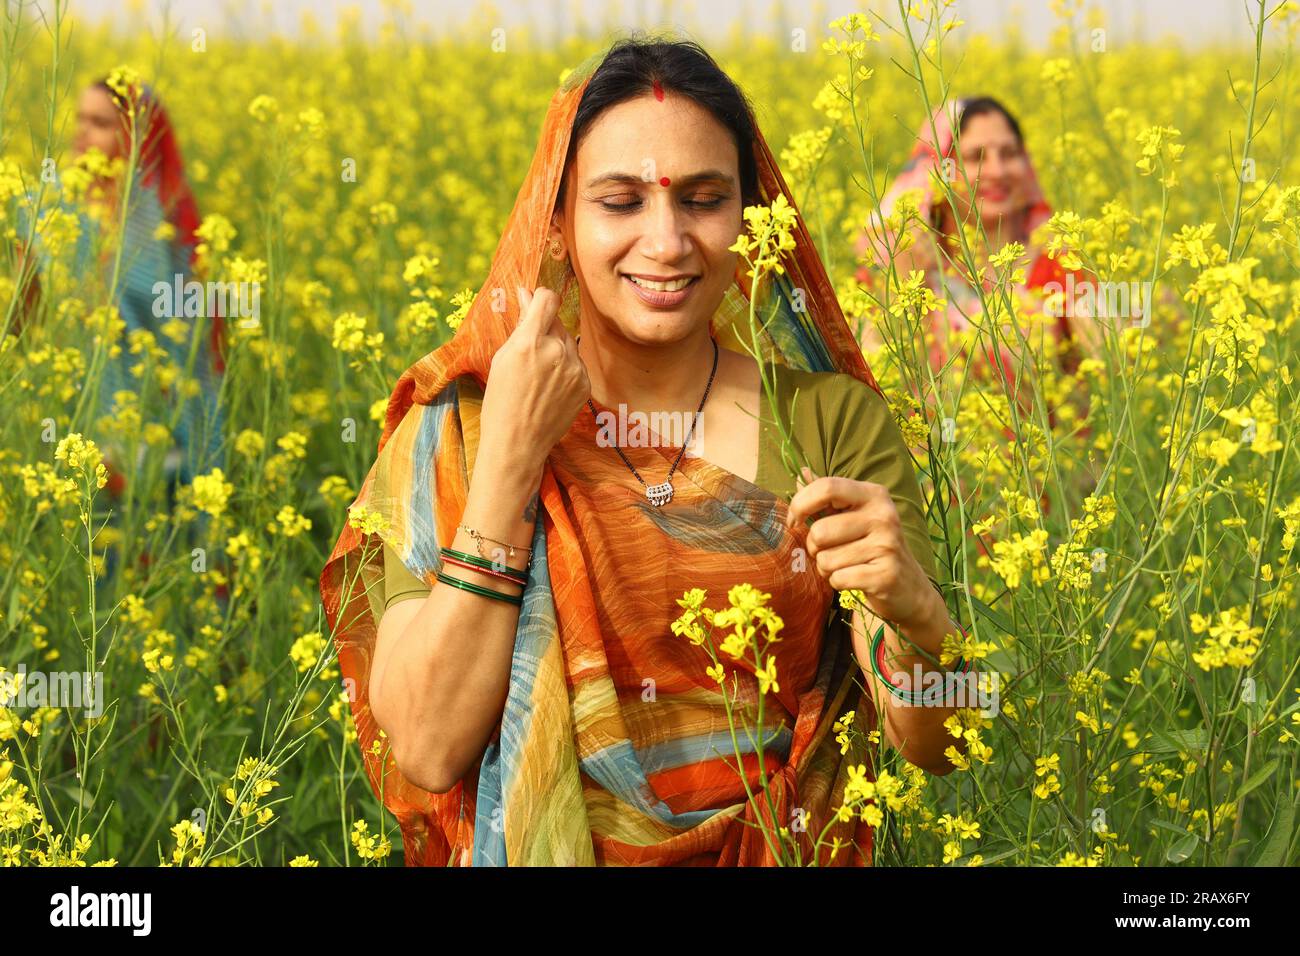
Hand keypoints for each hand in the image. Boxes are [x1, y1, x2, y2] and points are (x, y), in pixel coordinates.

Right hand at [477, 286, 590, 474]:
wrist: (518, 442)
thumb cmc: (501, 401)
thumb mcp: (502, 358)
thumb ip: (521, 324)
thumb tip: (527, 294)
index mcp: (529, 342)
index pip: (547, 299)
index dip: (541, 298)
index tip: (535, 303)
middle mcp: (556, 352)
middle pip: (557, 321)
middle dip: (544, 328)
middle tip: (529, 351)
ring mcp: (574, 368)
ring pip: (567, 342)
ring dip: (555, 348)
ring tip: (537, 375)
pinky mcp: (585, 383)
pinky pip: (576, 363)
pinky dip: (565, 368)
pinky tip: (549, 388)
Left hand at [785, 466, 932, 628]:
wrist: (908, 585)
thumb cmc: (870, 545)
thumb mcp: (853, 515)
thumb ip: (827, 496)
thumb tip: (801, 473)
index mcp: (874, 494)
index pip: (826, 487)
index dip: (800, 504)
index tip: (793, 521)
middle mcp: (884, 516)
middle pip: (819, 531)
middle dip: (814, 547)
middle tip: (830, 551)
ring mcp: (887, 545)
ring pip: (826, 559)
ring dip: (826, 568)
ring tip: (845, 565)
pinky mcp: (885, 575)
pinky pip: (838, 579)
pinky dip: (837, 583)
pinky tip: (854, 579)